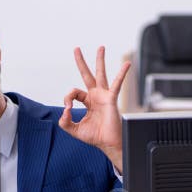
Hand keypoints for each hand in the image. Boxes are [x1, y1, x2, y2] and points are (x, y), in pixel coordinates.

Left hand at [59, 46, 130, 172]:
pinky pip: (117, 84)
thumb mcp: (74, 130)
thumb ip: (65, 122)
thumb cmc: (95, 137)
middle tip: (76, 48)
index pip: (73, 92)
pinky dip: (122, 74)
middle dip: (81, 62)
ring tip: (100, 47)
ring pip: (101, 74)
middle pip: (87, 75)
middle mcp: (96, 96)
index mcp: (88, 102)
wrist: (108, 143)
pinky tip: (127, 64)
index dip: (67, 99)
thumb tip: (64, 111)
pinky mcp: (111, 99)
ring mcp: (104, 96)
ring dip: (100, 60)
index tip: (68, 110)